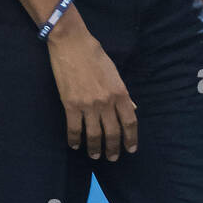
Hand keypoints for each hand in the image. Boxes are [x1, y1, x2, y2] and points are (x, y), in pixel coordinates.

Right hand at [46, 18, 137, 160]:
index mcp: (121, 93)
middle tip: (113, 158)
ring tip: (95, 155)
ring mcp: (89, 105)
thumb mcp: (115, 74)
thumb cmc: (96, 56)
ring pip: (94, 134)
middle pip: (113, 132)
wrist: (73, 45)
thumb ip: (123, 94)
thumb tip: (132, 109)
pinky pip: (74, 129)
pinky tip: (75, 145)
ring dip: (95, 148)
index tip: (131, 148)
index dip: (131, 138)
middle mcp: (107, 102)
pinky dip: (74, 140)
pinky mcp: (71, 105)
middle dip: (114, 148)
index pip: (130, 121)